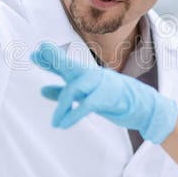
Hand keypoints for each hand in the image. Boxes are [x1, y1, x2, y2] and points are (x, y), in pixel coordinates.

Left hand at [30, 42, 177, 143]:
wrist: (143, 106)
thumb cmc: (113, 99)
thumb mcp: (85, 95)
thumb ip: (64, 92)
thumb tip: (42, 90)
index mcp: (84, 74)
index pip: (64, 64)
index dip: (49, 59)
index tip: (34, 54)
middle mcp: (91, 75)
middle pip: (70, 65)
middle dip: (55, 59)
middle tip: (39, 52)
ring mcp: (100, 84)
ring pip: (77, 87)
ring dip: (63, 104)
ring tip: (55, 122)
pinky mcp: (108, 97)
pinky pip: (88, 105)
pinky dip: (74, 114)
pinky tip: (63, 124)